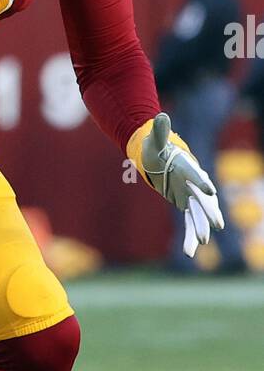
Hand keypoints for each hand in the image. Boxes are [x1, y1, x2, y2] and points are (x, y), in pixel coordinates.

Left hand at [141, 112, 224, 257]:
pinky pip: (189, 222)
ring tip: (202, 242)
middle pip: (203, 199)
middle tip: (216, 224)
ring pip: (198, 214)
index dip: (201, 183)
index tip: (209, 192)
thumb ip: (159, 131)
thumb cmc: (156, 147)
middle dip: (209, 212)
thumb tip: (160, 117)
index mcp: (186, 167)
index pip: (195, 175)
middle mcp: (192, 183)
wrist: (159, 155)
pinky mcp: (185, 203)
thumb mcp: (155, 140)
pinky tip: (189, 253)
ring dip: (200, 228)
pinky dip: (190, 236)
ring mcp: (190, 195)